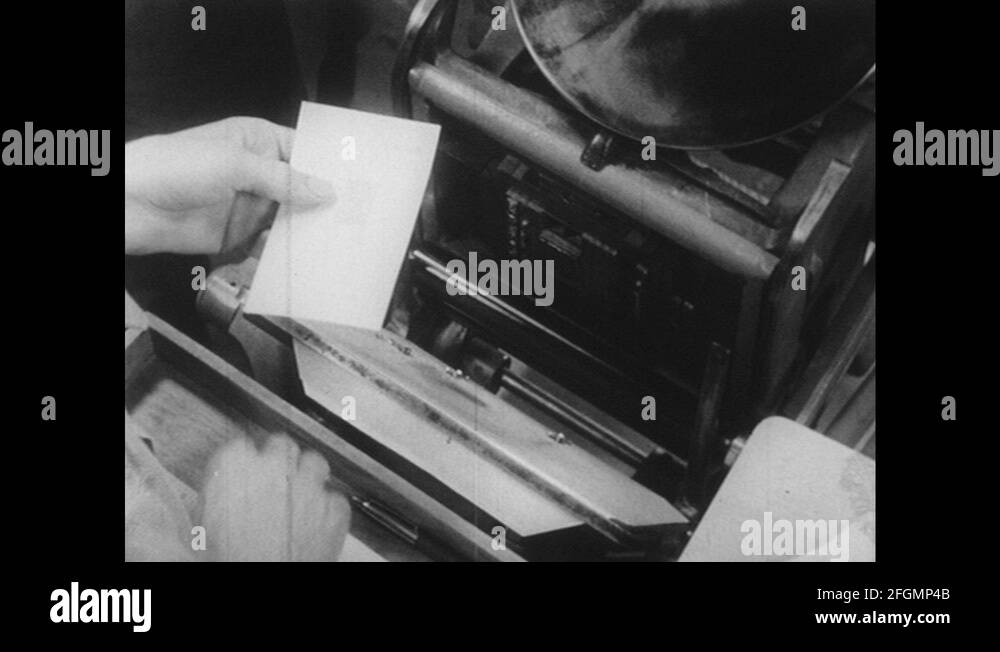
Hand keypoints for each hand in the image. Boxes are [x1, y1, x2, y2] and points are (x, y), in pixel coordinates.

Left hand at [125, 117, 335, 255]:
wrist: (129, 205)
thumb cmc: (173, 167)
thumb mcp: (234, 165)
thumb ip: (283, 180)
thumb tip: (325, 190)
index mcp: (258, 141)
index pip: (305, 152)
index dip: (329, 168)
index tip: (357, 185)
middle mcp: (258, 173)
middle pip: (302, 190)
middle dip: (323, 205)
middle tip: (354, 220)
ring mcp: (249, 206)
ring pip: (290, 220)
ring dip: (306, 232)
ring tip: (334, 244)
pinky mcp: (239, 237)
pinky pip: (270, 246)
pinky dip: (284, 254)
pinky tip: (302, 261)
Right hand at [199, 434, 350, 561]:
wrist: (263, 577)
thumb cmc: (227, 557)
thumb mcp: (204, 521)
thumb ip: (217, 493)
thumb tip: (220, 491)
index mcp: (234, 463)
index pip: (240, 445)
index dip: (243, 461)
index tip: (244, 472)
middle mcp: (274, 464)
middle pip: (280, 444)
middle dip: (277, 461)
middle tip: (273, 482)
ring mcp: (309, 482)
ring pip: (313, 462)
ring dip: (306, 476)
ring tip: (299, 496)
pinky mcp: (333, 506)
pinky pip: (334, 498)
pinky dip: (326, 509)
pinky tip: (315, 522)